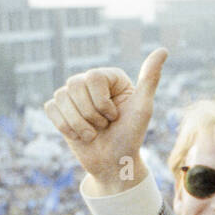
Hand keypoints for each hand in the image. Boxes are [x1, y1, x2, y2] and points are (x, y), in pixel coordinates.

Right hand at [43, 49, 166, 191]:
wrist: (113, 164)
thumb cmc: (130, 136)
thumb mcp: (142, 108)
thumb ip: (150, 79)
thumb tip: (163, 50)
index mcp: (109, 77)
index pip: (92, 77)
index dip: (102, 103)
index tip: (115, 116)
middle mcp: (89, 82)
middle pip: (74, 85)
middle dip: (91, 114)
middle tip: (104, 126)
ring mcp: (72, 95)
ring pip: (61, 97)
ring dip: (79, 124)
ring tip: (93, 132)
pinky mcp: (59, 110)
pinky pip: (51, 108)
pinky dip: (66, 126)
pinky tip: (79, 135)